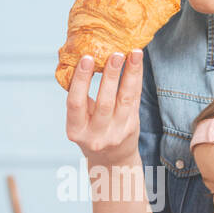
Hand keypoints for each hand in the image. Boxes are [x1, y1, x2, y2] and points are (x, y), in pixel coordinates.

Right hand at [65, 50, 142, 167]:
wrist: (110, 159)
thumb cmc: (90, 131)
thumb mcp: (78, 121)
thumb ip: (79, 97)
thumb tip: (78, 59)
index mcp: (76, 130)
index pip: (76, 103)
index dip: (81, 80)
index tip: (86, 58)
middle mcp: (96, 135)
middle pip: (105, 102)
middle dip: (110, 76)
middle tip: (115, 54)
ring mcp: (117, 133)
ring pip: (125, 100)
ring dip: (130, 74)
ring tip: (133, 53)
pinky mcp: (132, 127)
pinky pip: (135, 99)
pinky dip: (136, 79)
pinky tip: (137, 62)